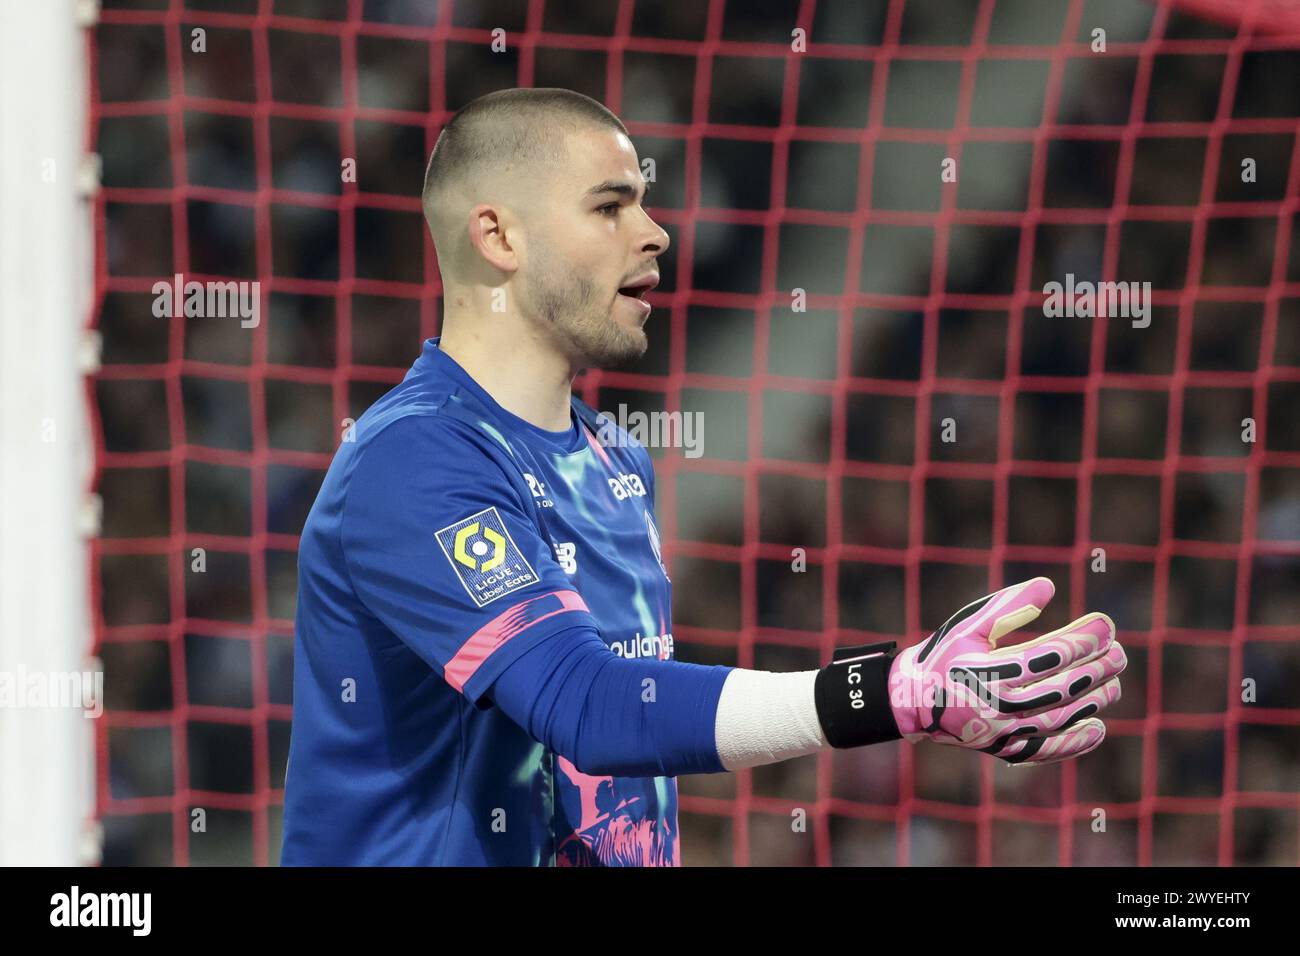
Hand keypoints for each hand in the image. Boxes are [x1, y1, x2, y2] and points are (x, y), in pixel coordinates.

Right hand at [888, 577, 1125, 765]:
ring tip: (1115, 682)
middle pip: (1062, 687)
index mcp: (988, 670)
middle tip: (1120, 652)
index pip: (1049, 655)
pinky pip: (1046, 749)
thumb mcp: (968, 626)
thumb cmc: (944, 655)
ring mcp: (1002, 732)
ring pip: (1060, 717)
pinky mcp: (1003, 750)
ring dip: (1094, 700)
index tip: (1106, 625)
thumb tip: (1048, 586)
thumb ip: (1007, 607)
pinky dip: (1074, 742)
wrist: (913, 700)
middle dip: (1097, 668)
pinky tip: (1097, 729)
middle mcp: (998, 705)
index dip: (1083, 639)